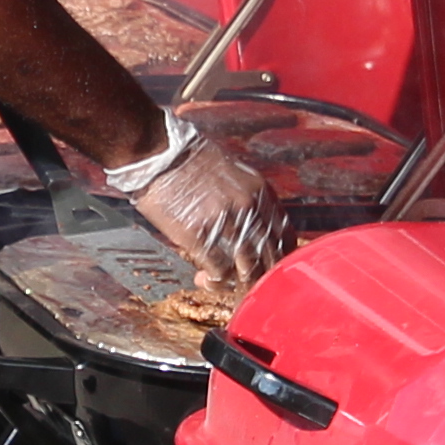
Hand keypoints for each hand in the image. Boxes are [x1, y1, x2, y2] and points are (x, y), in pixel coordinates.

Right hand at [128, 119, 291, 289]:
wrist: (158, 153)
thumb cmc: (188, 158)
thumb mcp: (232, 170)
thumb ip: (247, 197)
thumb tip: (251, 224)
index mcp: (260, 192)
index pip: (285, 236)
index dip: (281, 259)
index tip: (272, 270)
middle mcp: (249, 208)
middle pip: (270, 258)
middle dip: (262, 280)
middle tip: (251, 291)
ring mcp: (226, 222)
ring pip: (248, 269)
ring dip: (239, 285)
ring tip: (227, 290)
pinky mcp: (201, 235)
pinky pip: (219, 270)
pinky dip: (214, 281)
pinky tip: (205, 280)